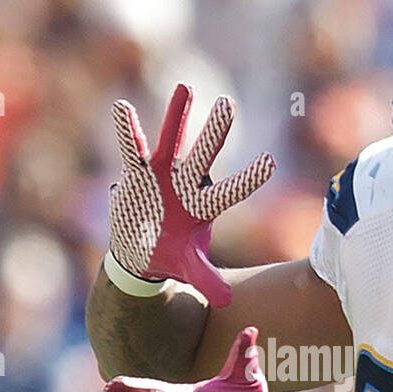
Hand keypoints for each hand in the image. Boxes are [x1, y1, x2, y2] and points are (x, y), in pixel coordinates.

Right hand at [107, 83, 274, 306]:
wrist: (141, 251)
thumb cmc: (172, 255)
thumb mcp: (190, 268)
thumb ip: (207, 280)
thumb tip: (227, 303)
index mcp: (204, 205)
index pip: (230, 190)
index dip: (248, 178)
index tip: (270, 162)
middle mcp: (186, 183)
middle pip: (203, 156)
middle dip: (215, 132)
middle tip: (228, 105)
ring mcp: (162, 174)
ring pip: (170, 141)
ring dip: (176, 116)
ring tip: (185, 87)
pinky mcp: (137, 174)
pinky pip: (131, 149)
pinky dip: (127, 131)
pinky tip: (122, 108)